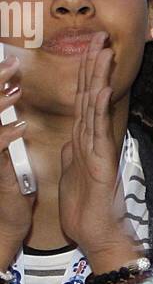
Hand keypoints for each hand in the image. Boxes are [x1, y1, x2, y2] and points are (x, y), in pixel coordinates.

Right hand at [0, 52, 34, 259]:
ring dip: (0, 107)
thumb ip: (8, 128)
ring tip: (15, 91)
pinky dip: (6, 139)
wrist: (7, 222)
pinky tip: (19, 129)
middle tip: (10, 64)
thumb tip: (12, 100)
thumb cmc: (11, 187)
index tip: (8, 61)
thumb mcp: (9, 152)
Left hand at [57, 34, 138, 262]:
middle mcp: (93, 139)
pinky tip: (101, 88)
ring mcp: (98, 148)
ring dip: (97, 77)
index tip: (89, 47)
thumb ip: (71, 154)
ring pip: (95, 106)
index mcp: (84, 140)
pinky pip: (97, 130)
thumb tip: (69, 141)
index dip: (85, 71)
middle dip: (93, 63)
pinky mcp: (101, 162)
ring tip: (102, 50)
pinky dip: (99, 108)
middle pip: (90, 94)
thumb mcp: (71, 175)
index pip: (83, 98)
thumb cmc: (86, 211)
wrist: (98, 235)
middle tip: (99, 35)